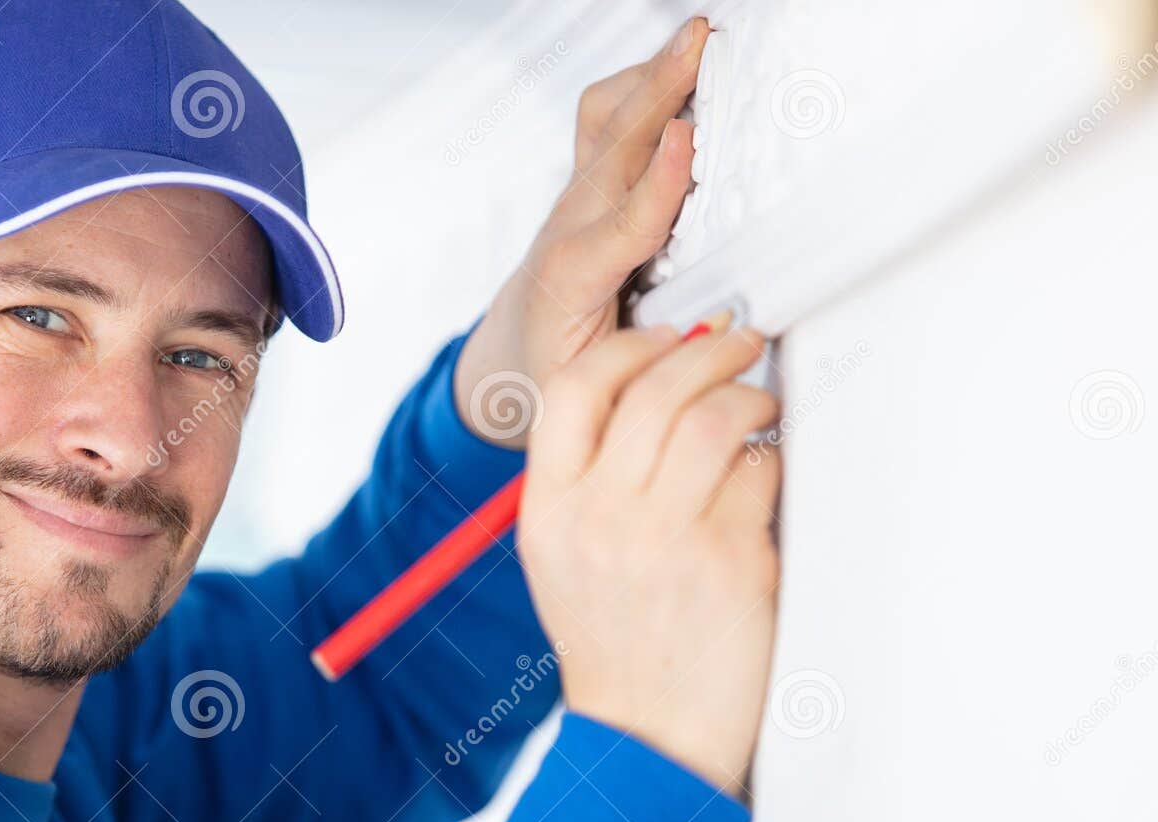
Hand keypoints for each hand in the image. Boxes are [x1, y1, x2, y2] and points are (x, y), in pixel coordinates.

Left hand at [453, 17, 708, 446]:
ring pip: (604, 120)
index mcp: (574, 281)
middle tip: (703, 48)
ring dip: (648, 78)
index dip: (657, 185)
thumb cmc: (558, 369)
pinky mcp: (588, 183)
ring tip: (697, 41)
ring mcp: (576, 198)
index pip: (623, 226)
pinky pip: (607, 120)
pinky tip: (678, 63)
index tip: (685, 141)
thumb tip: (706, 347)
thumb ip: (643, 366)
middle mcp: (571, 227)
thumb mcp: (598, 386)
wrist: (511, 350)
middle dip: (659, 93)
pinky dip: (643, 84)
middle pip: (616, 148)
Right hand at [516, 320, 778, 793]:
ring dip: (749, 395)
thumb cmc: (613, 643)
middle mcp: (599, 518)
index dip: (627, 346)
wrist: (648, 735)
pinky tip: (764, 475)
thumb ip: (585, 476)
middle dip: (708, 350)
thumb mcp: (561, 556)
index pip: (574, 387)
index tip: (665, 339)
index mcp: (549, 510)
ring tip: (759, 404)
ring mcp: (666, 539)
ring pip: (715, 418)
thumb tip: (653, 382)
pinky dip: (770, 460)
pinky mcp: (730, 561)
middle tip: (737, 346)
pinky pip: (760, 473)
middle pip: (654, 387)